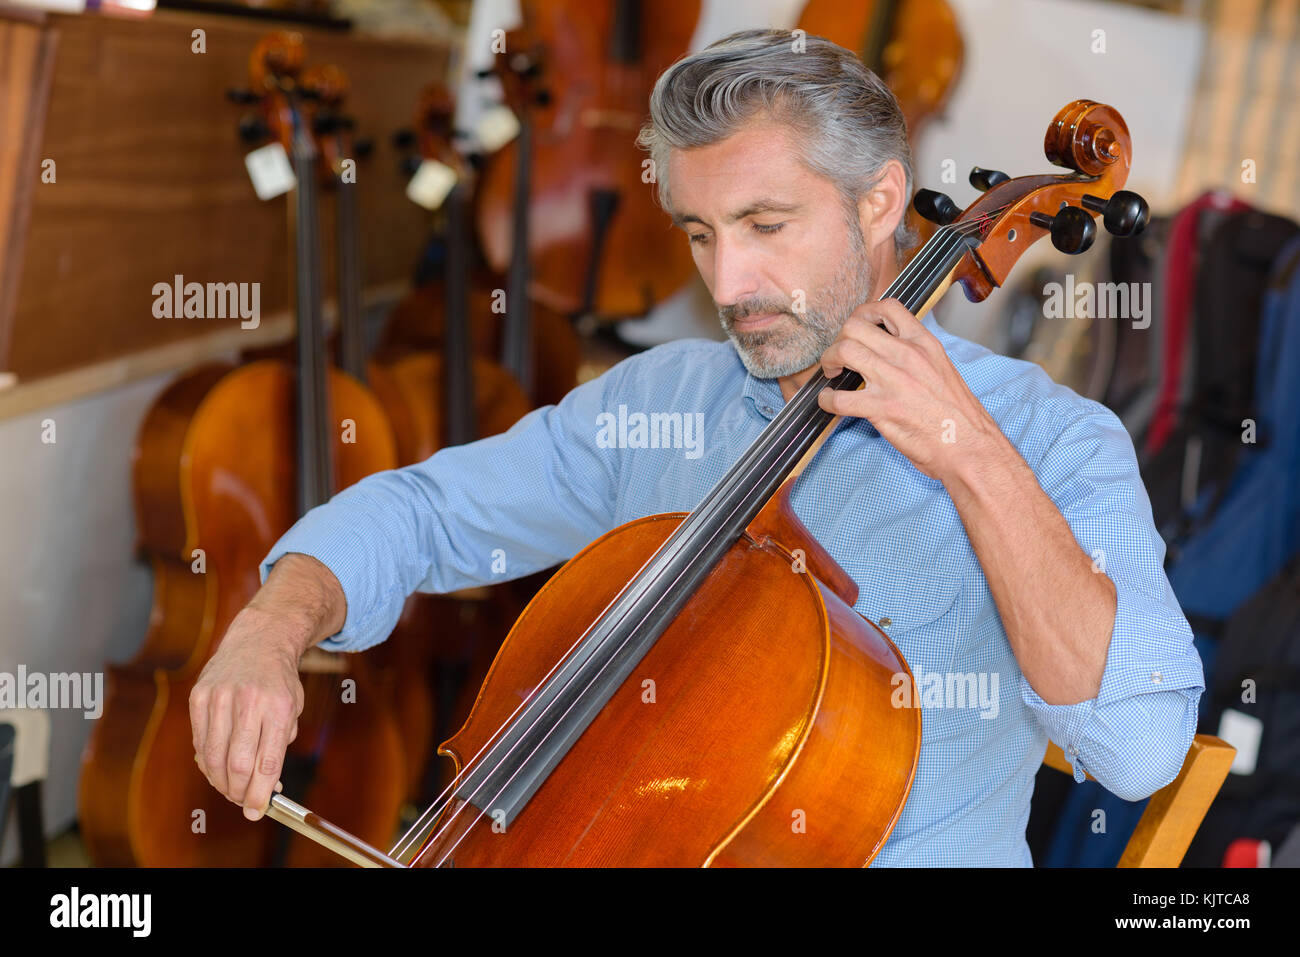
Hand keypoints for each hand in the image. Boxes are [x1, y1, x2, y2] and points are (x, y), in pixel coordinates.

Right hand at [190, 604, 304, 819]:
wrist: (259, 639)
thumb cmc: (279, 680)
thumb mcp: (293, 708)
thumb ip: (280, 744)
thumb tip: (266, 787)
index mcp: (280, 707)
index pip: (267, 763)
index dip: (260, 794)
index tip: (257, 811)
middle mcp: (249, 702)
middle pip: (238, 764)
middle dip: (239, 792)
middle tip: (242, 801)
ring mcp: (220, 698)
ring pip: (214, 757)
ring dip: (220, 781)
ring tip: (229, 788)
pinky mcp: (199, 696)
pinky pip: (200, 741)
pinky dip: (207, 761)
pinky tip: (216, 767)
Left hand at [816, 298, 1001, 482]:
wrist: (970, 446)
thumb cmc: (958, 415)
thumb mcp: (941, 369)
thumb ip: (915, 357)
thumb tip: (887, 353)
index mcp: (924, 343)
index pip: (888, 307)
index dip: (864, 313)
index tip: (858, 328)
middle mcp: (908, 355)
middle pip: (855, 326)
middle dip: (840, 339)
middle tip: (840, 356)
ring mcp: (894, 380)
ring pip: (844, 351)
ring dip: (829, 361)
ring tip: (833, 374)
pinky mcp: (882, 408)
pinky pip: (839, 397)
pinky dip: (827, 400)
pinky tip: (830, 403)